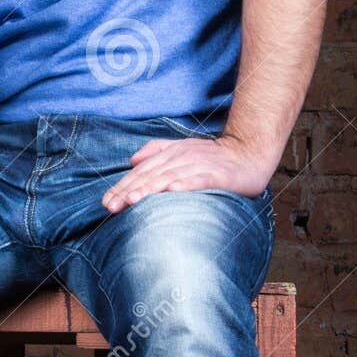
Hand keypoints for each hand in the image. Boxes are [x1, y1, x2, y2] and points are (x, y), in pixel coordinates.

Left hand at [102, 132, 273, 212]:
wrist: (249, 153)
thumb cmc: (213, 157)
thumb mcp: (182, 149)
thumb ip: (156, 151)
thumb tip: (132, 159)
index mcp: (170, 154)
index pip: (141, 172)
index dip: (122, 186)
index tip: (107, 203)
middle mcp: (181, 158)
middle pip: (151, 175)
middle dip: (129, 191)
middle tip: (112, 206)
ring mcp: (199, 165)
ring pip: (170, 177)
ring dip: (150, 188)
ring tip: (133, 200)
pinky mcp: (218, 174)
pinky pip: (200, 179)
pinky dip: (186, 184)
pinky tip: (173, 191)